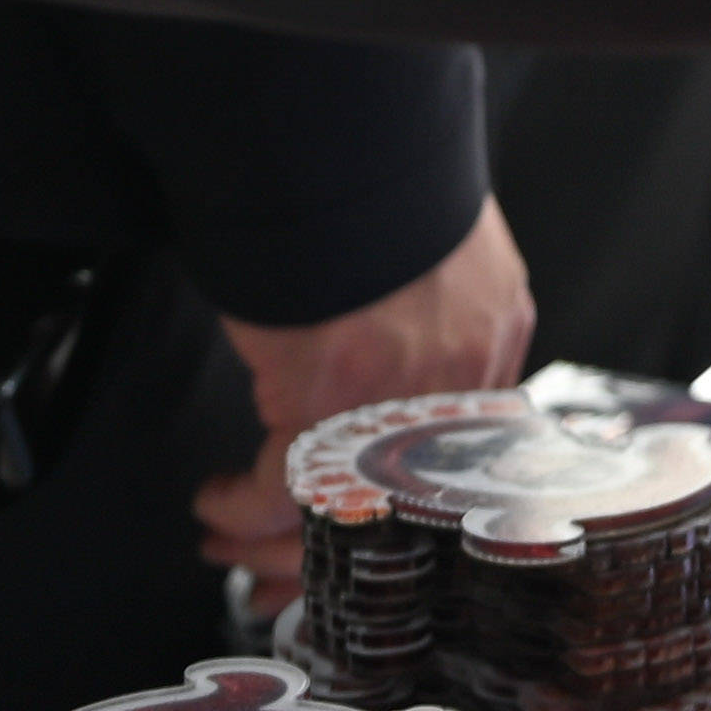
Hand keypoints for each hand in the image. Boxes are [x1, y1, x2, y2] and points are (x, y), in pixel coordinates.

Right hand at [206, 202, 539, 577]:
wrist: (343, 138)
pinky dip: (242, 505)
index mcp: (493, 330)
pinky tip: (218, 502)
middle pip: (401, 504)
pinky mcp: (328, 399)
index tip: (364, 524)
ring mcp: (397, 398)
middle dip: (328, 547)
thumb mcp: (435, 246)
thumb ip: (430, 311)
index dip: (402, 505)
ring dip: (274, 541)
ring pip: (339, 508)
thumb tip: (384, 355)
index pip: (454, 457)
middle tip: (280, 573)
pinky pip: (283, 487)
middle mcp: (458, 379)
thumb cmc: (378, 178)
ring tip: (232, 544)